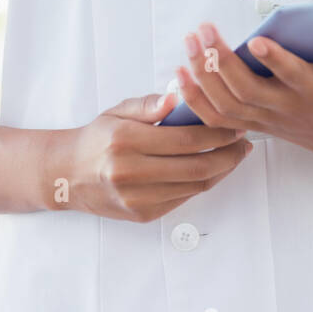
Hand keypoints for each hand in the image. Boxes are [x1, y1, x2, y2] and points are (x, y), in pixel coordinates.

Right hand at [41, 90, 252, 221]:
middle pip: (195, 166)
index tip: (234, 124)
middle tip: (244, 142)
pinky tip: (213, 170)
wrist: (68, 175)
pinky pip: (183, 199)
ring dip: (221, 171)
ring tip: (235, 155)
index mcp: (125, 140)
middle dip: (227, 154)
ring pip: (193, 186)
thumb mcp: (118, 111)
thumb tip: (177, 97)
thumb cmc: (97, 138)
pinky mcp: (141, 214)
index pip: (184, 139)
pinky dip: (202, 184)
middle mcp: (129, 172)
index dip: (216, 134)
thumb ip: (149, 104)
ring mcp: (136, 198)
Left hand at [176, 23, 312, 171]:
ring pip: (226, 105)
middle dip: (220, 61)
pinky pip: (219, 119)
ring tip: (190, 42)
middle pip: (246, 91)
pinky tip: (181, 74)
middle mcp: (287, 109)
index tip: (257, 40)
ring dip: (203, 76)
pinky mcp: (257, 124)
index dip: (276, 61)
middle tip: (204, 29)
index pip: (293, 78)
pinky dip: (197, 100)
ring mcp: (268, 119)